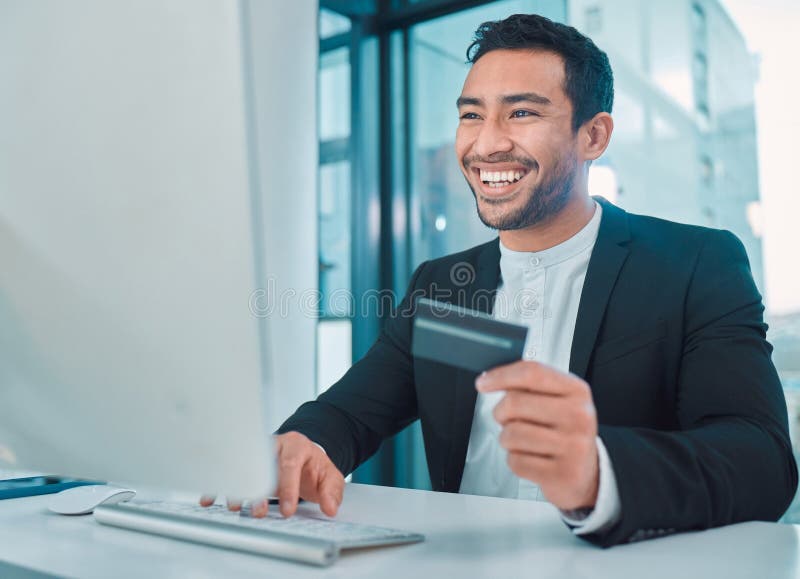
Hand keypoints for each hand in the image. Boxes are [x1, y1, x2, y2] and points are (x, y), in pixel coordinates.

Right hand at [199, 431, 344, 517]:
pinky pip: (230, 469)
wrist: (303, 455)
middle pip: (262, 464)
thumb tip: (330, 508)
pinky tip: (209, 497)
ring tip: (233, 506)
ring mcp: (257, 452)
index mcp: (297, 445)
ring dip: (237, 487)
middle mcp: (274, 445)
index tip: (288, 510)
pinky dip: (220, 483)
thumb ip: (332, 492)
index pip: (290, 464)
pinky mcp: (245, 461)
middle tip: (258, 512)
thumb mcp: (330, 476)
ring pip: (243, 466)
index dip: (288, 488)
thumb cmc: (313, 467)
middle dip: (258, 489)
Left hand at [476, 360, 598, 510]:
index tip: (483, 383)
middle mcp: (579, 416)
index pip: (532, 373)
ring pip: (511, 434)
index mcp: (577, 391)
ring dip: (508, 439)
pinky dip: (515, 461)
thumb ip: (530, 385)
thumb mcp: (559, 400)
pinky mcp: (562, 474)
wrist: (586, 473)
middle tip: (508, 419)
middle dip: (501, 412)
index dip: (501, 376)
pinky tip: (532, 458)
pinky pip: (516, 462)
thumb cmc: (565, 432)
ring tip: (524, 441)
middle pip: (515, 402)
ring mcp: (573, 447)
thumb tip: (490, 380)